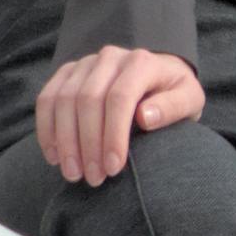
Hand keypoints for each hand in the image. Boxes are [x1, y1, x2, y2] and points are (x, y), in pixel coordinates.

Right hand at [34, 45, 205, 185]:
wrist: (159, 75)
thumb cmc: (175, 94)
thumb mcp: (189, 100)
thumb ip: (173, 107)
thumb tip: (144, 118)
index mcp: (142, 63)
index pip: (119, 98)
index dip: (112, 135)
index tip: (113, 168)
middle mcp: (110, 57)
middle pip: (87, 100)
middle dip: (87, 144)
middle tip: (93, 178)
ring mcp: (85, 63)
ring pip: (62, 100)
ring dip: (64, 141)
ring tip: (73, 173)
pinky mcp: (67, 73)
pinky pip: (46, 99)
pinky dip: (47, 129)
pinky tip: (54, 156)